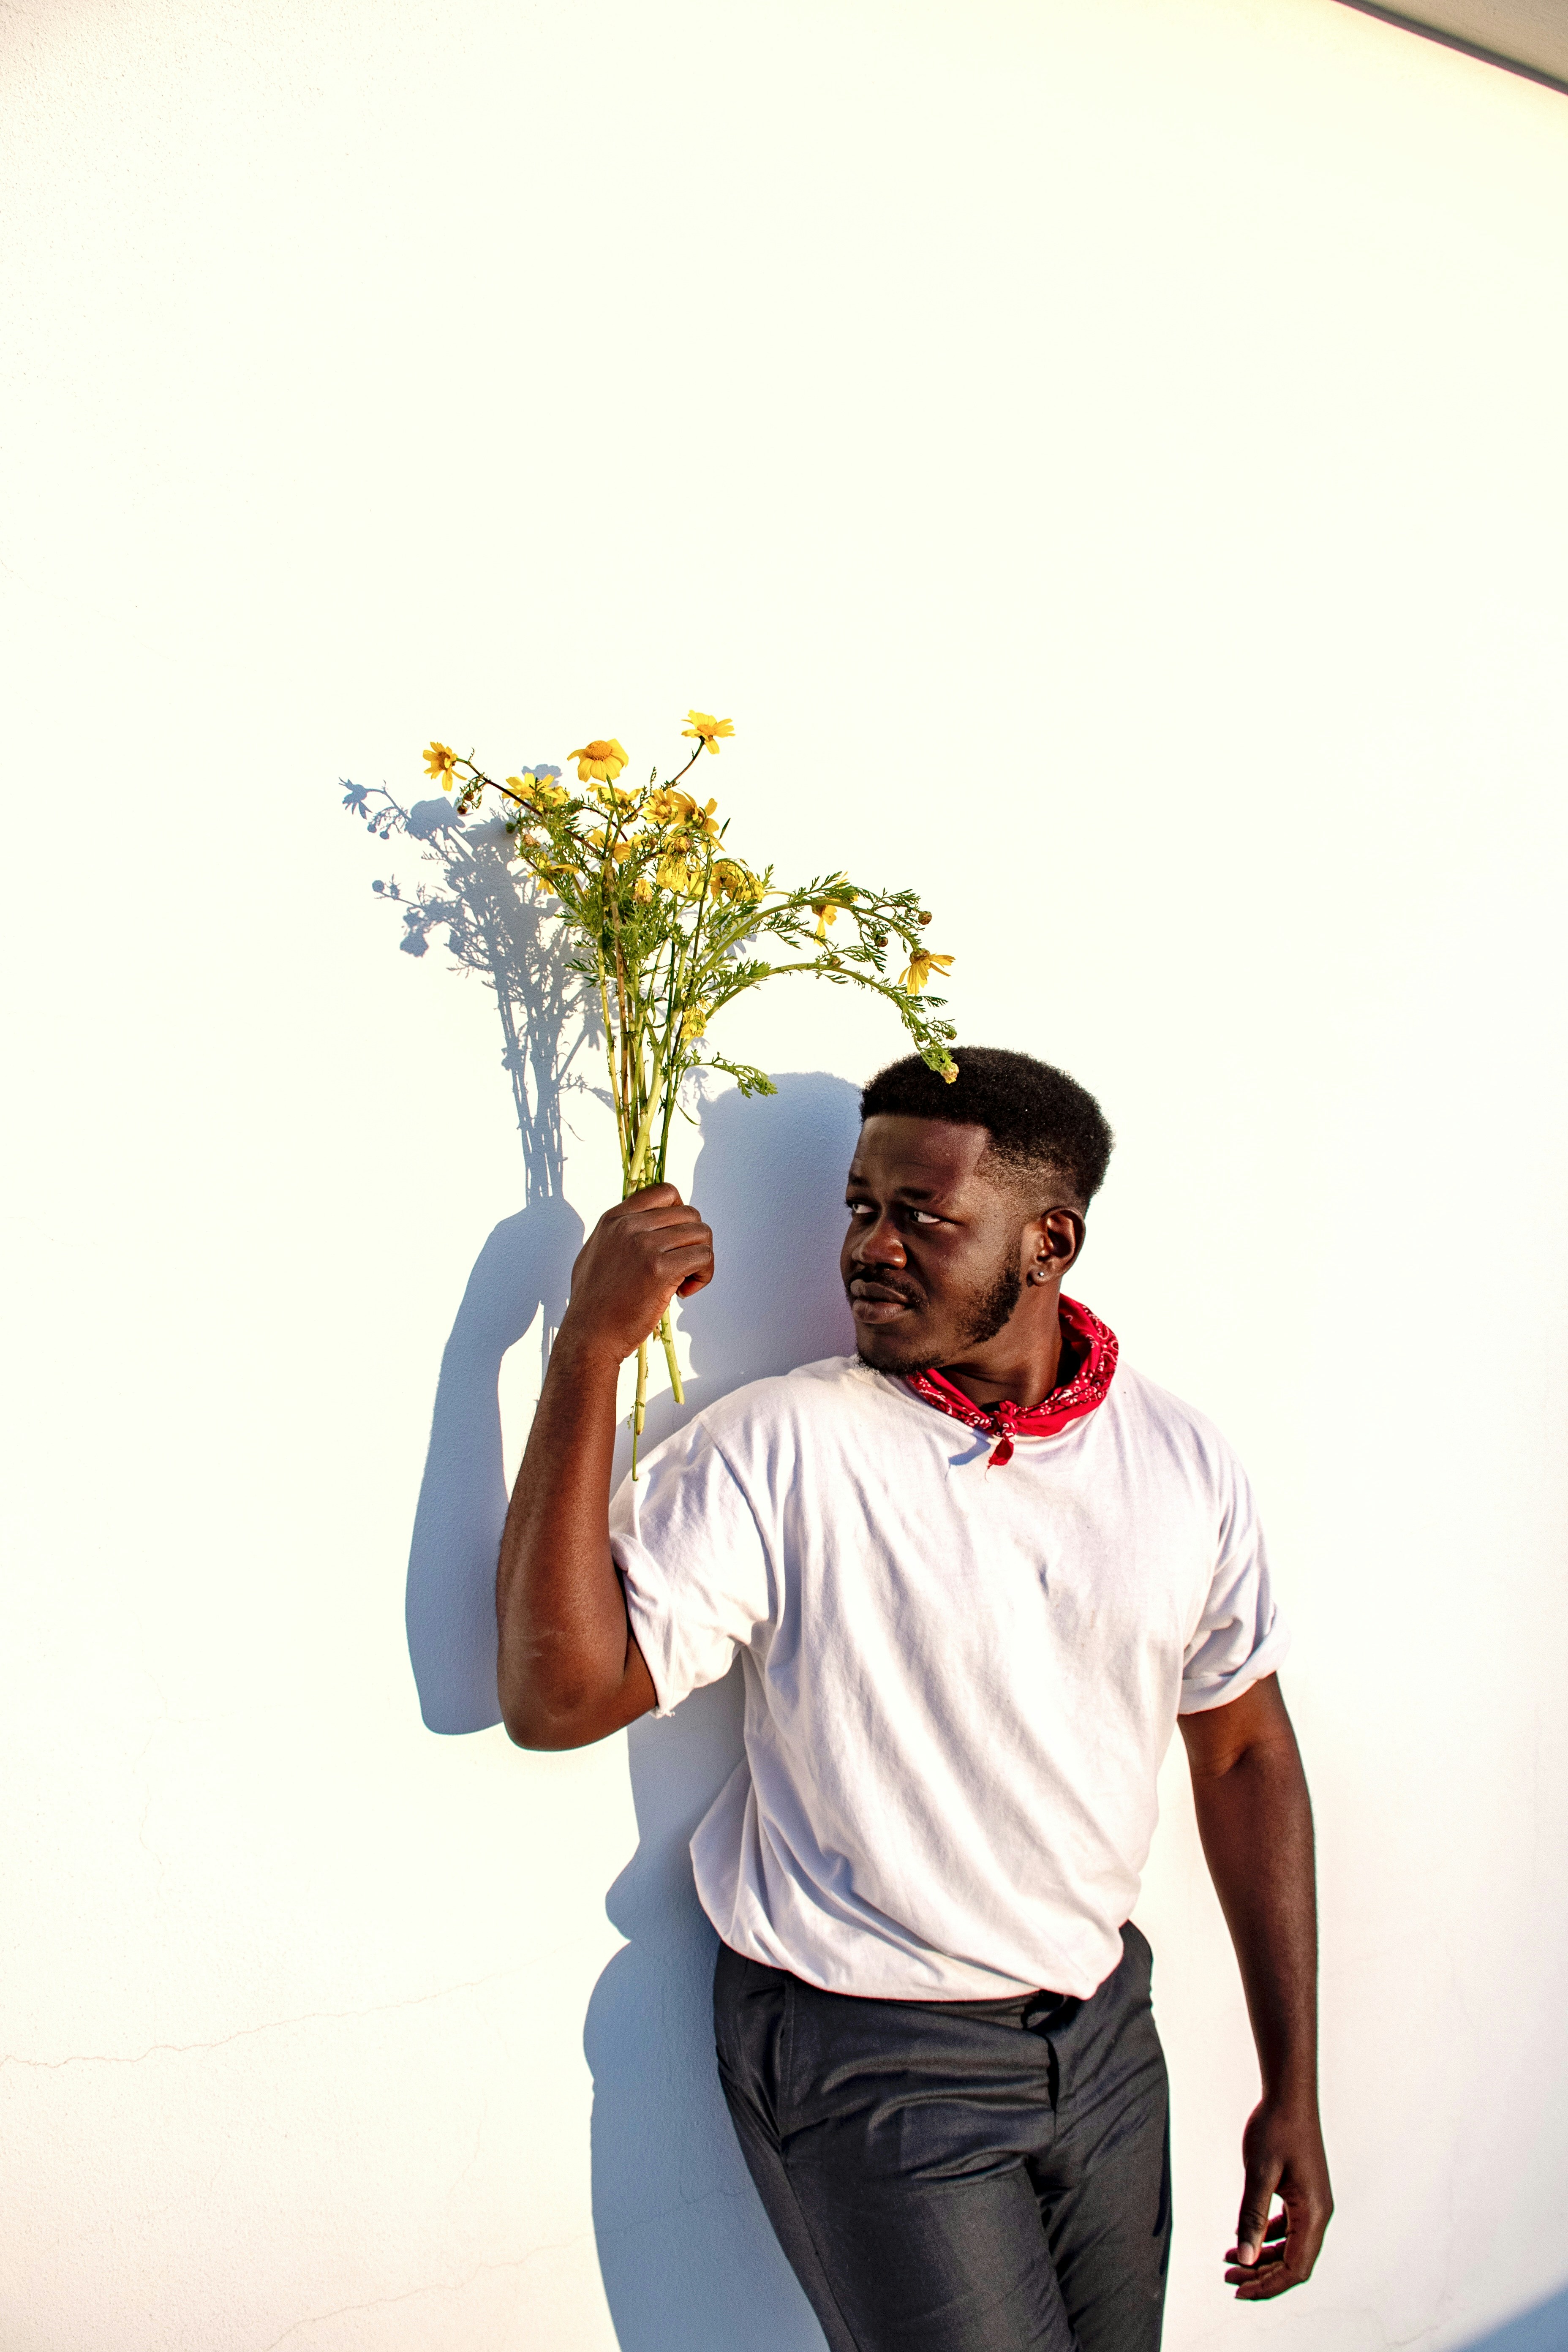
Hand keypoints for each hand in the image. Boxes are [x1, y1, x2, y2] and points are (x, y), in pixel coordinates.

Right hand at [558, 1184, 713, 1365]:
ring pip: (701, 1234)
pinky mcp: (660, 1269)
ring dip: (701, 1259)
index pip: (664, 1192)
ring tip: (683, 1281)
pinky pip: (704, 1257)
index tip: (676, 1238)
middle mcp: (629, 1226)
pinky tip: (684, 1292)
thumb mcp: (597, 1251)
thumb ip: (619, 1232)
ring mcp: (645, 1245)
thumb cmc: (593, 1303)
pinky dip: (704, 1275)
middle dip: (693, 1241)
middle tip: (681, 1266)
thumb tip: (644, 1222)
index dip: (680, 1213)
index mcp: (614, 1218)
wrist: (589, 1335)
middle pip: (689, 1214)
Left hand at [1225, 2095, 1332, 2300]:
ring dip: (1261, 2257)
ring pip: (1289, 2246)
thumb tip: (1243, 2257)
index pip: (1295, 2268)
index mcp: (1313, 2213)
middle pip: (1293, 2262)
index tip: (1239, 2290)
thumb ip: (1251, 2217)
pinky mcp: (1303, 2193)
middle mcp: (1318, 2213)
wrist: (1289, 2096)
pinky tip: (1243, 2236)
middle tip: (1228, 2277)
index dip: (1268, 2285)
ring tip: (1230, 2260)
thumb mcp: (1259, 2173)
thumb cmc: (1276, 2128)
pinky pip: (1287, 2227)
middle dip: (1261, 2274)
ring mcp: (1312, 2203)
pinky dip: (1266, 2237)